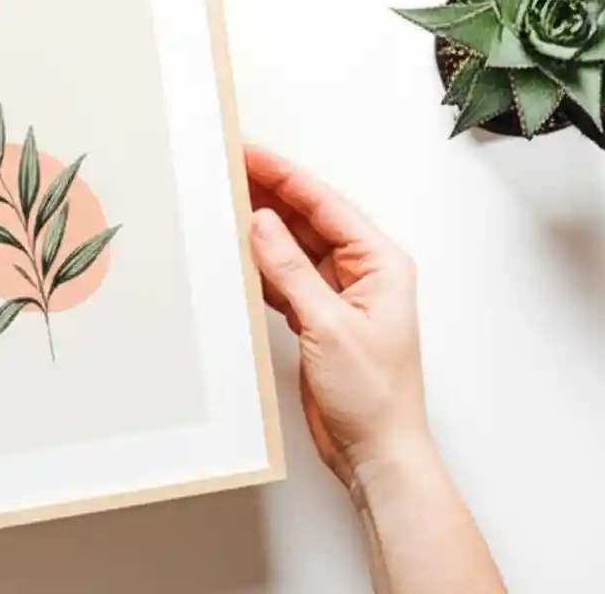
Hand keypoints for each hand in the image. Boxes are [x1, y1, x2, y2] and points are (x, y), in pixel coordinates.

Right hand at [244, 146, 428, 485]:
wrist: (375, 452)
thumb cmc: (373, 396)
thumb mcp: (329, 326)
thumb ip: (291, 270)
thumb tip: (261, 221)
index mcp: (380, 262)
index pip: (325, 205)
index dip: (285, 176)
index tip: (249, 153)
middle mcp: (363, 272)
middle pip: (309, 219)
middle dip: (270, 194)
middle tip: (228, 170)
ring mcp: (340, 296)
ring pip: (294, 248)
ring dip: (262, 229)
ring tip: (224, 203)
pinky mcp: (319, 319)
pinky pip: (285, 279)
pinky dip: (260, 267)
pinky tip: (236, 254)